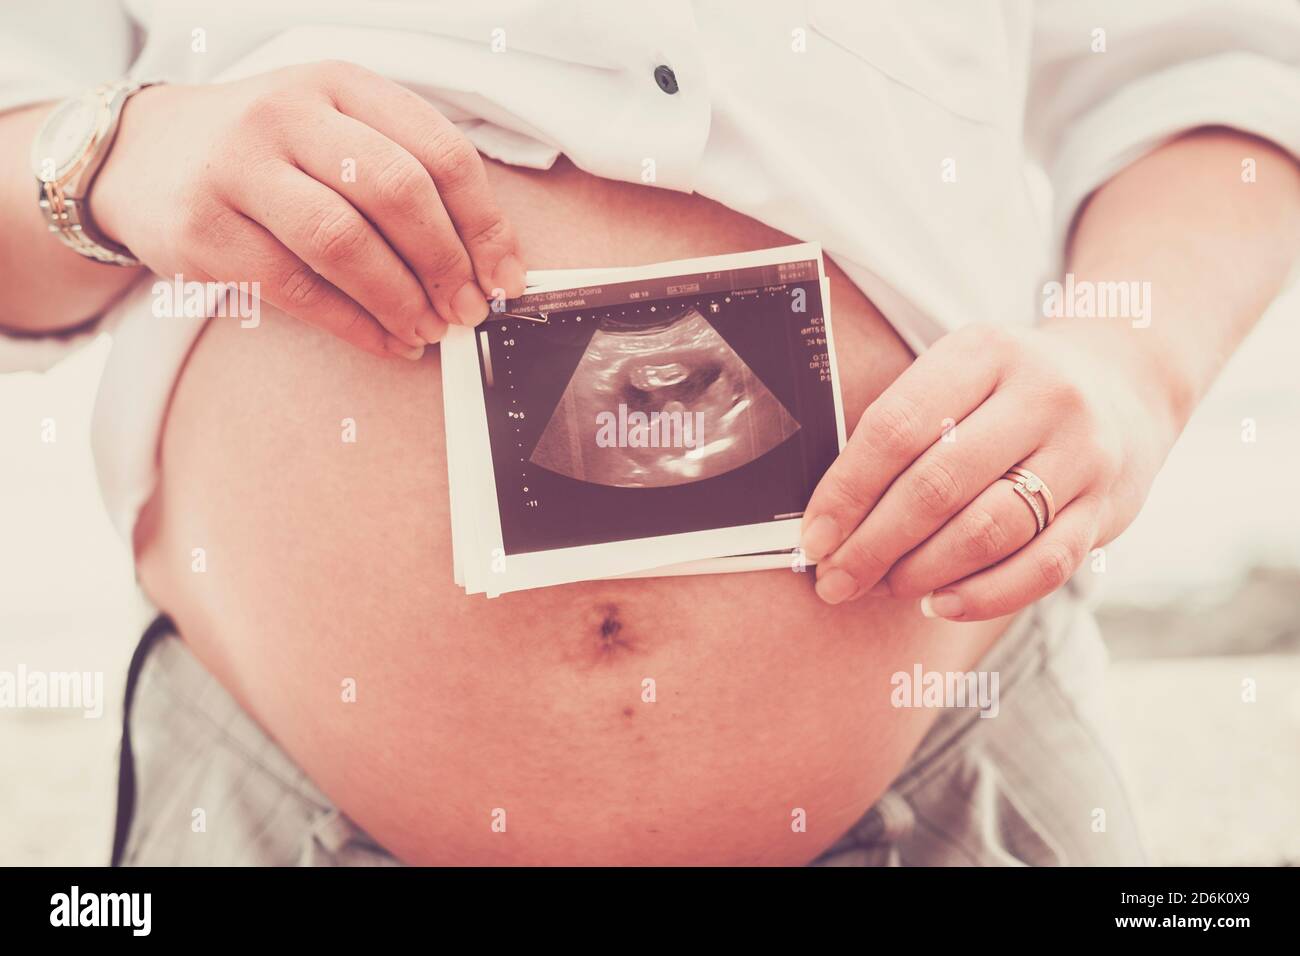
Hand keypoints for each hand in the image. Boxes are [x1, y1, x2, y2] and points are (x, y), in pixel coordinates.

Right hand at [91, 61, 525, 358]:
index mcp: (339, 84)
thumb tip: (487, 262)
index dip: (485, 223)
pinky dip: (355, 325)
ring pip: (344, 242)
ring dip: (402, 299)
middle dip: (447, 264)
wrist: (141, 156)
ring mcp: (238, 168)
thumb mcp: (335, 128)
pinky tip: (386, 342)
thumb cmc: (268, 152)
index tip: (506, 276)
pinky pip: (297, 289)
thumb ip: (406, 172)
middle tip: (469, 310)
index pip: (439, 150)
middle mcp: (287, 113)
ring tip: (430, 330)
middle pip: (396, 192)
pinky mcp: (204, 229)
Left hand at [800, 322, 1182, 619]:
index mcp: (984, 352)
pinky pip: (1043, 567)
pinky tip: (941, 603)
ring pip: (988, 530)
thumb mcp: (958, 375)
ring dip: (922, 572)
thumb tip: (829, 521)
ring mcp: (1083, 452)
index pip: (895, 428)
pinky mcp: (1108, 506)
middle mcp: (1042, 395)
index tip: (813, 538)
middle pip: (937, 486)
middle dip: (873, 545)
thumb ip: (901, 431)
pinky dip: (984, 595)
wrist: (1123, 387)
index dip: (846, 491)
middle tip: (834, 581)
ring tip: (882, 588)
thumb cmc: (1006, 393)